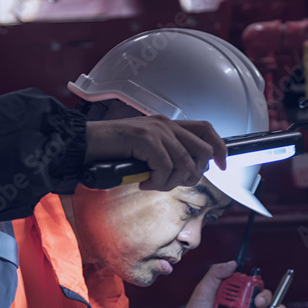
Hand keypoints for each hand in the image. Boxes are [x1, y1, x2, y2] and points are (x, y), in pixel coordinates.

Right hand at [85, 115, 227, 190]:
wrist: (85, 143)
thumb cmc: (111, 149)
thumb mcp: (144, 149)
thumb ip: (164, 154)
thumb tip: (184, 172)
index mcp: (167, 124)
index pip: (206, 129)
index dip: (219, 148)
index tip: (222, 166)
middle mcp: (166, 124)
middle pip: (202, 150)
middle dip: (194, 174)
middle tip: (173, 182)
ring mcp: (157, 131)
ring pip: (185, 164)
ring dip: (171, 182)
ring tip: (153, 183)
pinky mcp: (147, 140)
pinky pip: (166, 169)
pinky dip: (157, 182)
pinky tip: (143, 182)